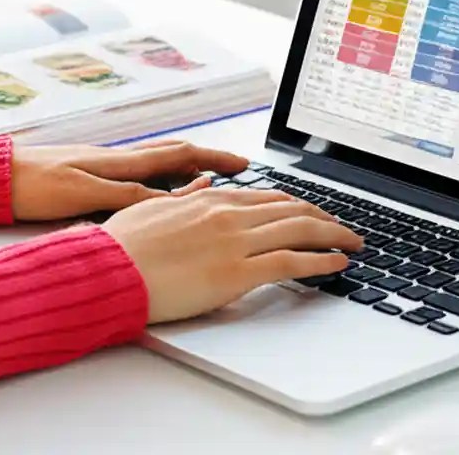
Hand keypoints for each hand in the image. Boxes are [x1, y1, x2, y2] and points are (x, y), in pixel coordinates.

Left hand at [10, 140, 248, 221]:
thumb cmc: (32, 185)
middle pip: (173, 154)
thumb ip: (127, 194)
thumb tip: (170, 197)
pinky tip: (157, 188)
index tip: (243, 165)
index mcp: (119, 162)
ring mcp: (102, 166)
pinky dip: (159, 178)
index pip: (179, 156)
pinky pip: (136, 174)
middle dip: (207, 161)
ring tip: (208, 178)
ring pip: (155, 163)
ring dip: (185, 168)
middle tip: (235, 169)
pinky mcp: (88, 175)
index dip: (214, 161)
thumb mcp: (84, 193)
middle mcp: (115, 159)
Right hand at [102, 188, 363, 323]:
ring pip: (300, 230)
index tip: (312, 213)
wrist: (106, 270)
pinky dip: (321, 260)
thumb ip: (183, 197)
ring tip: (352, 242)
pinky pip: (291, 262)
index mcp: (208, 199)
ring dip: (334, 235)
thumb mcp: (151, 208)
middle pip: (292, 210)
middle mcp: (227, 214)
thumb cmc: (121, 246)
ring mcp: (234, 241)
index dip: (296, 205)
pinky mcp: (236, 272)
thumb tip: (200, 185)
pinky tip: (337, 263)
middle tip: (344, 227)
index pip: (267, 197)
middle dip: (325, 218)